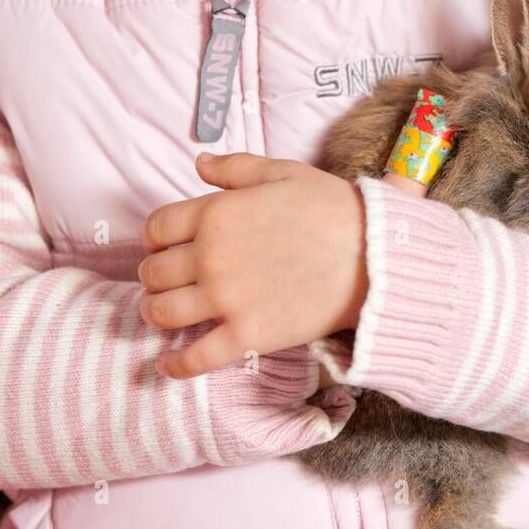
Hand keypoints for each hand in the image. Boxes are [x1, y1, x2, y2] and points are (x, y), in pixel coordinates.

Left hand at [137, 153, 367, 378]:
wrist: (374, 255)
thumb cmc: (332, 209)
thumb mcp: (283, 173)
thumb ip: (236, 168)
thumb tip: (200, 163)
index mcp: (216, 213)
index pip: (157, 228)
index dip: (154, 238)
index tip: (162, 246)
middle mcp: (212, 257)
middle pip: (155, 273)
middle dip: (154, 276)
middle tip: (166, 281)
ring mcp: (227, 299)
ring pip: (163, 313)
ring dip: (155, 314)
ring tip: (165, 314)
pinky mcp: (247, 335)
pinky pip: (195, 358)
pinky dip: (174, 365)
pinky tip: (168, 365)